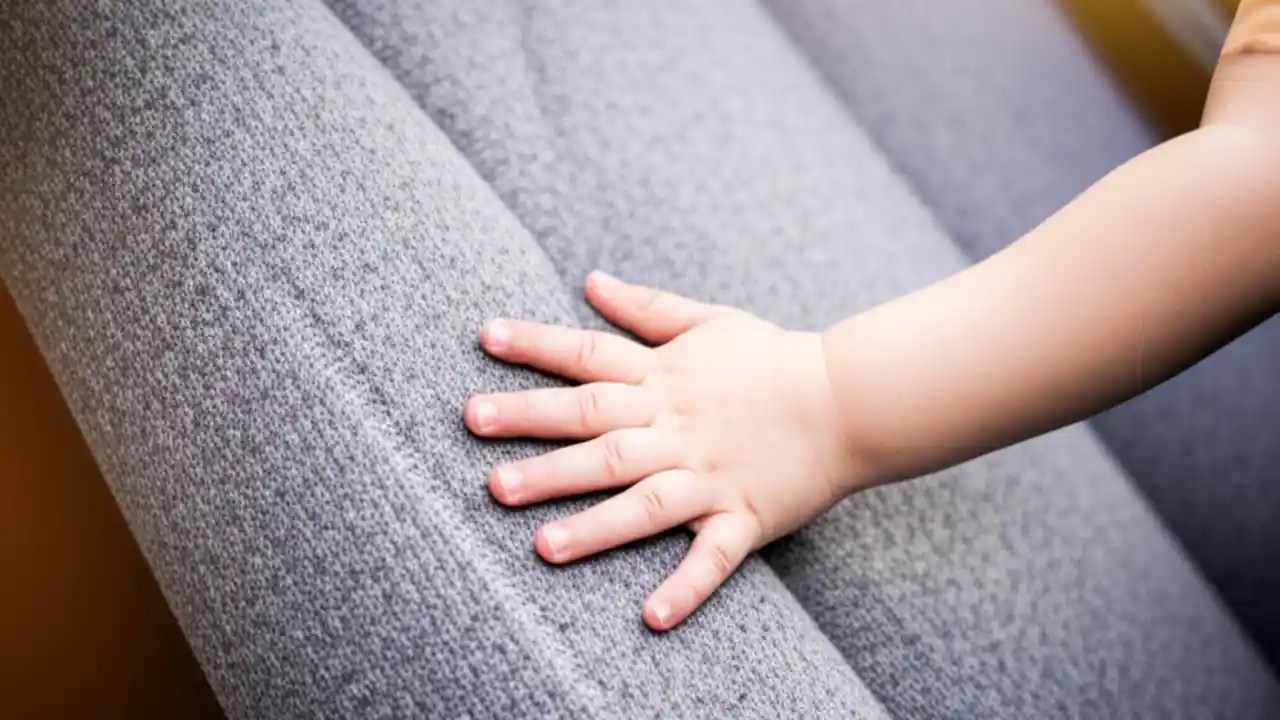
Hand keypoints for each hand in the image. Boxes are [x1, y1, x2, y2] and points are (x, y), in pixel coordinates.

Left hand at [465, 272, 859, 629]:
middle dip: (536, 432)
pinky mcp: (742, 517)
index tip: (485, 338)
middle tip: (477, 431)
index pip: (590, 358)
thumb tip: (590, 281)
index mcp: (664, 379)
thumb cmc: (771, 359)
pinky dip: (686, 586)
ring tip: (539, 545)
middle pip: (598, 429)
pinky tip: (653, 617)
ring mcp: (709, 476)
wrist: (848, 399)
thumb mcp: (707, 320)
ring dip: (593, 523)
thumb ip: (645, 307)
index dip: (536, 346)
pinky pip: (713, 557)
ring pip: (643, 500)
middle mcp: (677, 428)